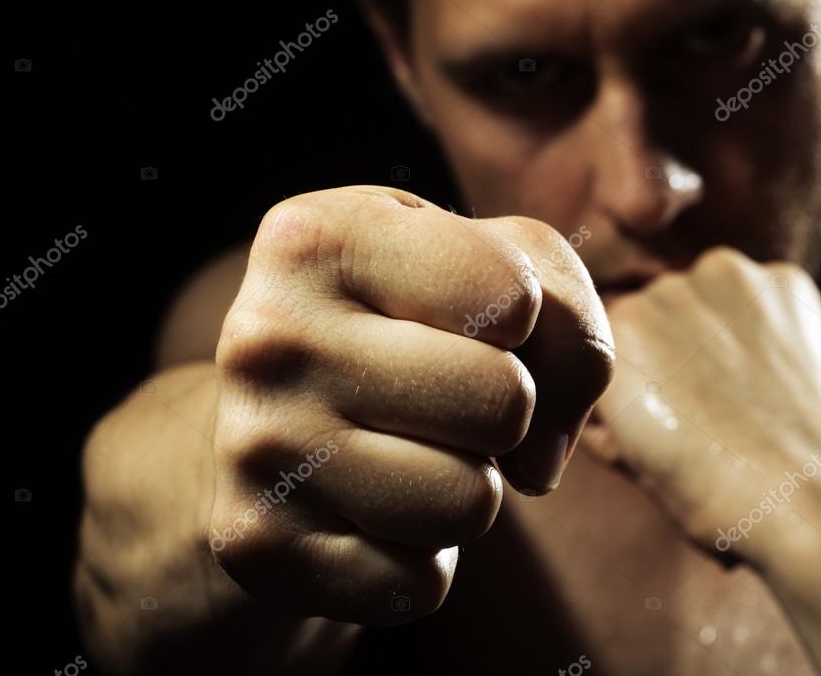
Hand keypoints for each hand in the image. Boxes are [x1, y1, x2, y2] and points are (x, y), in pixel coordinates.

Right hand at [209, 186, 612, 624]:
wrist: (271, 423)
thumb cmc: (402, 328)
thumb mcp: (485, 267)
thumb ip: (565, 319)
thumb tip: (540, 462)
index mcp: (317, 238)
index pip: (515, 296)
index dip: (521, 321)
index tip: (466, 323)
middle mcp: (267, 337)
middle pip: (503, 403)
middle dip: (503, 411)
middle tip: (439, 400)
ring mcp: (255, 448)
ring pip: (469, 504)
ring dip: (466, 489)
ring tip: (405, 452)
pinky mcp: (257, 548)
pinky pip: (417, 584)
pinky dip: (417, 558)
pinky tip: (366, 511)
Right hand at [583, 247, 820, 563]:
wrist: (800, 502)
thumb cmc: (704, 492)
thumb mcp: (627, 457)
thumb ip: (604, 412)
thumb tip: (601, 404)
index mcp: (613, 332)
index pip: (612, 335)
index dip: (635, 372)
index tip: (659, 406)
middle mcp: (662, 289)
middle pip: (661, 307)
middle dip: (675, 340)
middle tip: (703, 397)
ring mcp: (727, 278)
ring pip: (711, 293)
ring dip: (720, 326)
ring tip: (744, 387)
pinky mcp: (785, 282)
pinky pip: (766, 295)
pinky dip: (771, 323)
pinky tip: (778, 373)